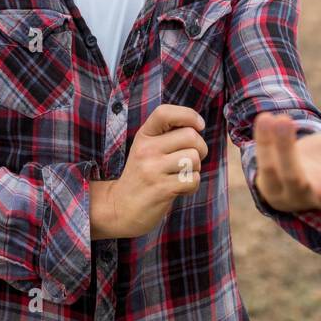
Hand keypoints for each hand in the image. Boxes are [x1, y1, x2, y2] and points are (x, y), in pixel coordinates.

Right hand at [91, 104, 207, 238]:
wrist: (119, 208)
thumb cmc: (141, 176)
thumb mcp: (146, 149)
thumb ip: (166, 135)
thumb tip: (197, 126)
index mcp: (143, 136)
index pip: (164, 113)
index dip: (188, 114)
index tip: (199, 125)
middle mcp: (147, 150)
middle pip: (190, 136)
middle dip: (200, 148)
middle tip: (191, 159)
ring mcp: (153, 169)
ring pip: (194, 158)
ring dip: (195, 168)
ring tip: (181, 174)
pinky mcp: (162, 189)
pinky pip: (193, 179)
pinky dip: (192, 185)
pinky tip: (179, 188)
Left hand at [253, 111, 320, 214]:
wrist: (297, 163)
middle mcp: (316, 192)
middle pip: (318, 191)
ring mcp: (289, 187)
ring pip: (286, 172)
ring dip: (282, 147)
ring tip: (281, 120)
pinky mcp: (267, 178)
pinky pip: (264, 160)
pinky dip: (264, 140)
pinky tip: (267, 118)